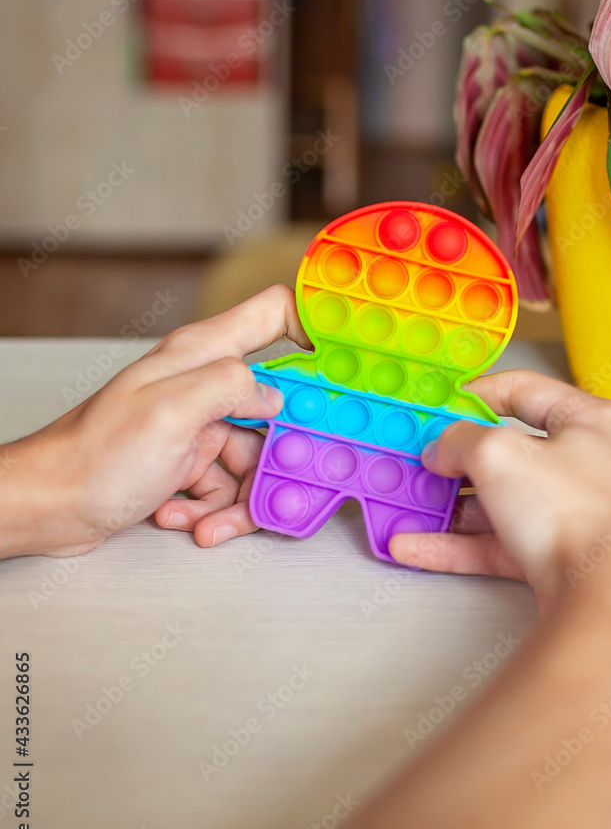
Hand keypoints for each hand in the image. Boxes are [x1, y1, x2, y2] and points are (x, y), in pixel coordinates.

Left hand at [0, 286, 310, 559]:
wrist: (49, 505)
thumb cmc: (95, 457)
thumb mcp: (172, 412)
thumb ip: (233, 386)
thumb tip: (276, 395)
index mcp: (203, 354)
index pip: (274, 312)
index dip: (314, 329)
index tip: (344, 363)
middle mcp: (204, 383)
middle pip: (277, 405)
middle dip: (278, 450)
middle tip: (275, 477)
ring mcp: (198, 423)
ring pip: (256, 455)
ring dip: (237, 494)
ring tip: (205, 516)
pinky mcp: (189, 459)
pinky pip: (228, 483)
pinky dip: (214, 507)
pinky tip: (185, 516)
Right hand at [389, 370, 610, 609]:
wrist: (610, 599)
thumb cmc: (577, 513)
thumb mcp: (500, 454)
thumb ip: (461, 440)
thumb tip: (443, 447)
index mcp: (591, 422)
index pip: (528, 391)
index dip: (479, 393)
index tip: (444, 404)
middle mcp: (591, 467)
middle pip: (512, 453)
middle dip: (458, 462)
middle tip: (420, 463)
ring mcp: (578, 517)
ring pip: (504, 504)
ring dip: (452, 507)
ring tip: (407, 508)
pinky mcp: (563, 561)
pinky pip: (503, 546)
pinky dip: (460, 546)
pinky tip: (415, 547)